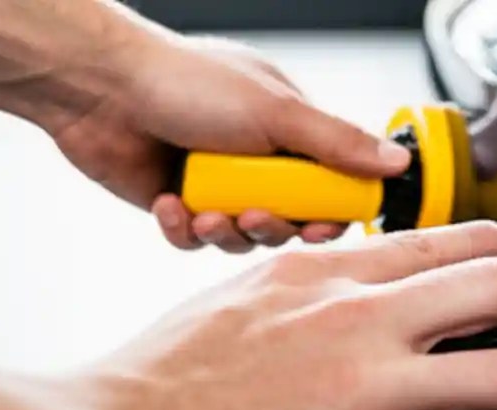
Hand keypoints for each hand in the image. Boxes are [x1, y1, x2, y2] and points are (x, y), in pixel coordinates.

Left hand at [50, 35, 409, 252]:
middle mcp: (255, 160)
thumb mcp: (278, 113)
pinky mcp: (176, 204)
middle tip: (258, 216)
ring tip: (206, 212)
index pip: (330, 185)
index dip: (331, 213)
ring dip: (226, 230)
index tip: (322, 225)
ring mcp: (215, 183)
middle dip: (273, 227)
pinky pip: (193, 239)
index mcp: (287, 132)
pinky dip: (183, 229)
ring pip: (241, 236)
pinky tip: (171, 205)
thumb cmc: (184, 83)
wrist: (97, 87)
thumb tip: (399, 162)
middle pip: (289, 219)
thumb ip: (339, 144)